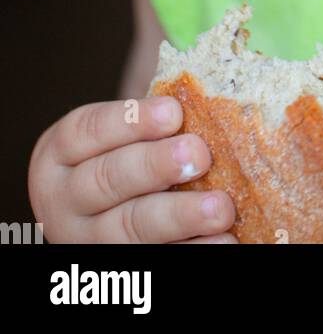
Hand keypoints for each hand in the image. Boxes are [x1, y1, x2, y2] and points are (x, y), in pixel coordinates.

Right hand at [28, 95, 237, 242]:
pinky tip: (223, 240)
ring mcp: (86, 240)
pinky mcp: (115, 267)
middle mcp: (63, 200)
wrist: (97, 212)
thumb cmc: (123, 153)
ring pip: (129, 228)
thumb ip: (153, 116)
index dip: (132, 120)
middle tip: (199, 155)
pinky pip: (153, 259)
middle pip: (108, 180)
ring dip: (179, 216)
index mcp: (60, 154)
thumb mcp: (118, 132)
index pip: (90, 130)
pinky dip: (191, 249)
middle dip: (156, 166)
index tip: (174, 112)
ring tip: (220, 207)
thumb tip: (204, 94)